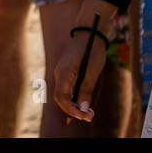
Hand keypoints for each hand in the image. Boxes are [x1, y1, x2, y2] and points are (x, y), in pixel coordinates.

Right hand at [53, 1, 116, 121]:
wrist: (88, 35)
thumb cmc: (92, 52)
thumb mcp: (93, 72)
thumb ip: (86, 90)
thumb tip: (83, 109)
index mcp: (65, 71)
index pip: (62, 96)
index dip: (72, 109)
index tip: (85, 116)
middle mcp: (59, 73)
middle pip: (60, 98)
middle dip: (73, 110)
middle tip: (89, 117)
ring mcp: (60, 73)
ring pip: (62, 95)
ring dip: (73, 106)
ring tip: (88, 113)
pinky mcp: (64, 74)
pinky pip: (65, 90)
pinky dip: (72, 99)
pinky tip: (81, 106)